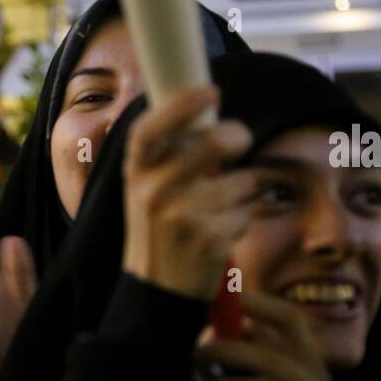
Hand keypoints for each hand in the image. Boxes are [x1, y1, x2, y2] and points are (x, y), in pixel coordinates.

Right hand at [121, 87, 254, 300]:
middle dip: (236, 135)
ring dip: (240, 190)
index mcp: (136, 173)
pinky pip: (245, 211)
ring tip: (218, 207)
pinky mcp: (208, 239)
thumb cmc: (157, 230)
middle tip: (240, 139)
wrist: (155, 289)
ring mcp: (181, 217)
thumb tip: (205, 111)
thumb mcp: (145, 189)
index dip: (181, 105)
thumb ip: (168, 154)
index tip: (210, 91)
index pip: (150, 129)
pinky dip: (240, 220)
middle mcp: (153, 192)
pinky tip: (219, 233)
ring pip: (238, 180)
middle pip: (210, 143)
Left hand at [194, 293, 340, 380]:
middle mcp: (316, 371)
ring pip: (269, 357)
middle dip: (251, 306)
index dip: (257, 298)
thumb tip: (208, 339)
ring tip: (195, 357)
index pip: (288, 316)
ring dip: (227, 352)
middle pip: (289, 321)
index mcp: (306, 362)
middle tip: (212, 306)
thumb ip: (246, 369)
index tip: (223, 287)